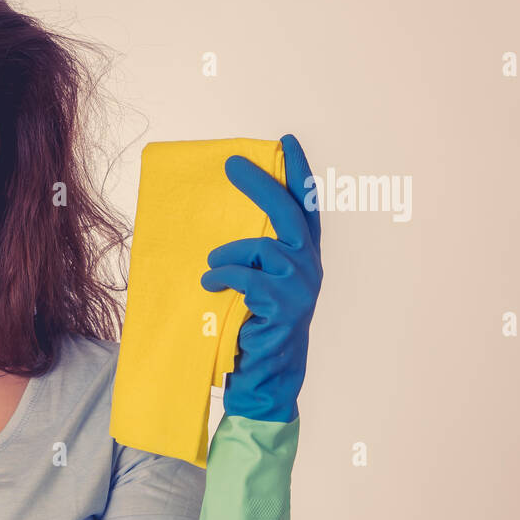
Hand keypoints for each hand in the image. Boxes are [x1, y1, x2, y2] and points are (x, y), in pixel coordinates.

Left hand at [200, 133, 322, 421]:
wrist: (265, 379)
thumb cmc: (254, 328)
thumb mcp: (256, 284)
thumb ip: (253, 256)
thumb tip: (223, 226)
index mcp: (305, 258)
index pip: (306, 207)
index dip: (298, 174)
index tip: (286, 141)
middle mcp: (310, 267)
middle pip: (290, 214)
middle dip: (261, 185)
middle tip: (232, 164)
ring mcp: (301, 287)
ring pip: (263, 248)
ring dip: (228, 254)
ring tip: (210, 267)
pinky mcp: (284, 307)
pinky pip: (248, 278)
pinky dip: (223, 276)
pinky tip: (209, 284)